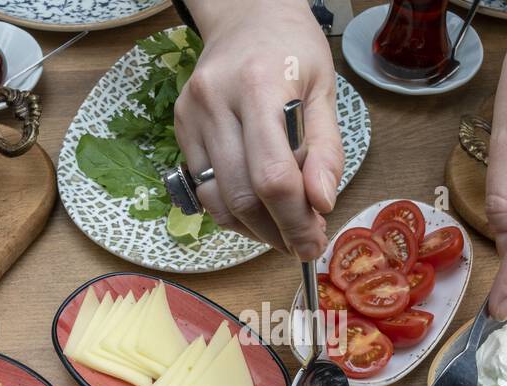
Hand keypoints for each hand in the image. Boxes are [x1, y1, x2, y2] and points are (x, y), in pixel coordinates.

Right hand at [175, 0, 342, 259]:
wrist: (246, 15)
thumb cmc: (293, 51)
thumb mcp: (324, 90)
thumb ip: (326, 149)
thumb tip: (321, 203)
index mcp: (259, 86)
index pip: (273, 176)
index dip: (295, 220)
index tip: (314, 243)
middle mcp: (216, 101)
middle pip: (243, 195)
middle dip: (276, 231)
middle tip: (302, 242)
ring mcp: (192, 115)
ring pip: (218, 200)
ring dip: (252, 229)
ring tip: (281, 229)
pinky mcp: (180, 126)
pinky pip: (202, 187)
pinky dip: (231, 211)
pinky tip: (257, 209)